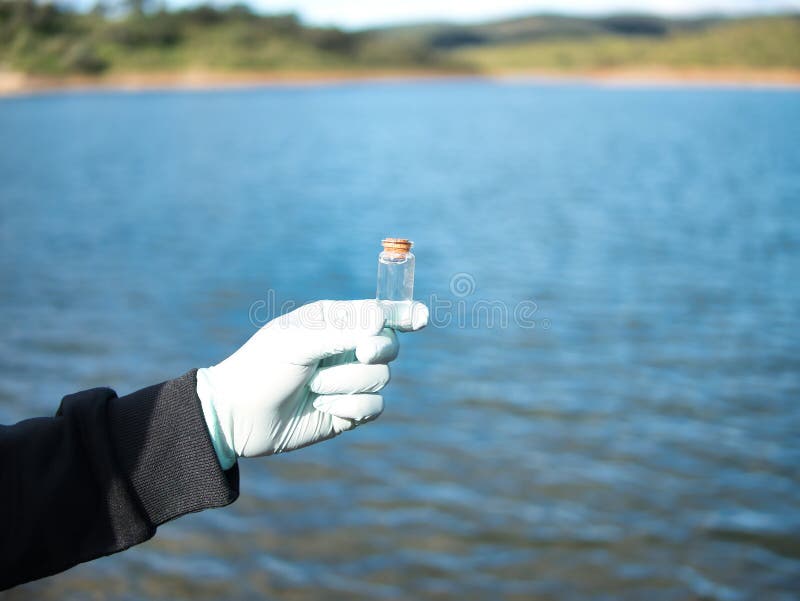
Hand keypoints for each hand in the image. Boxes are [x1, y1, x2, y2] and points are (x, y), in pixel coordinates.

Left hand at [196, 299, 428, 466]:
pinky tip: (322, 408)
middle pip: (390, 346)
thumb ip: (341, 330)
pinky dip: (350, 408)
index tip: (422, 318)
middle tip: (361, 351)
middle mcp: (346, 349)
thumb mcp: (297, 340)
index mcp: (335, 322)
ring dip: (347, 383)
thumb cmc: (262, 367)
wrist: (238, 415)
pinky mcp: (349, 413)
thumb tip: (381, 320)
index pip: (379, 314)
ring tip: (313, 387)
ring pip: (382, 378)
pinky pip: (374, 407)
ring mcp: (349, 382)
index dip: (405, 315)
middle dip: (378, 349)